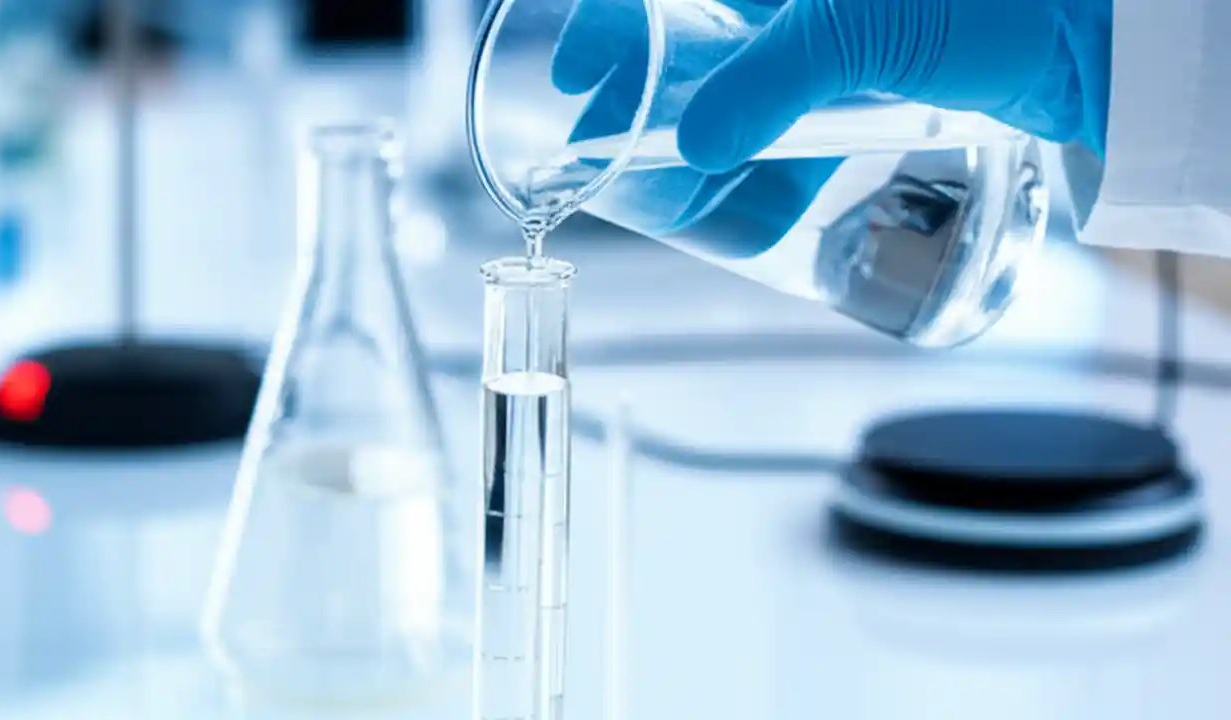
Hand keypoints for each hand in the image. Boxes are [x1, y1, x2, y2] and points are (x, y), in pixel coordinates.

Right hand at [553, 0, 1110, 172]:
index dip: (609, 34)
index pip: (668, 6)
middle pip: (692, 52)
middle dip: (642, 103)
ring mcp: (831, 52)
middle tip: (602, 147)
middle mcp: (793, 16)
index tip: (571, 78)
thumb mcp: (849, 30)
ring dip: (696, 144)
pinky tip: (737, 193)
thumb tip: (690, 144)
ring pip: (738, 100)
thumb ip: (763, 83)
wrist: (1092, 30)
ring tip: (661, 190)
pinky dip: (763, 162)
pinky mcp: (868, 88)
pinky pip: (792, 128)